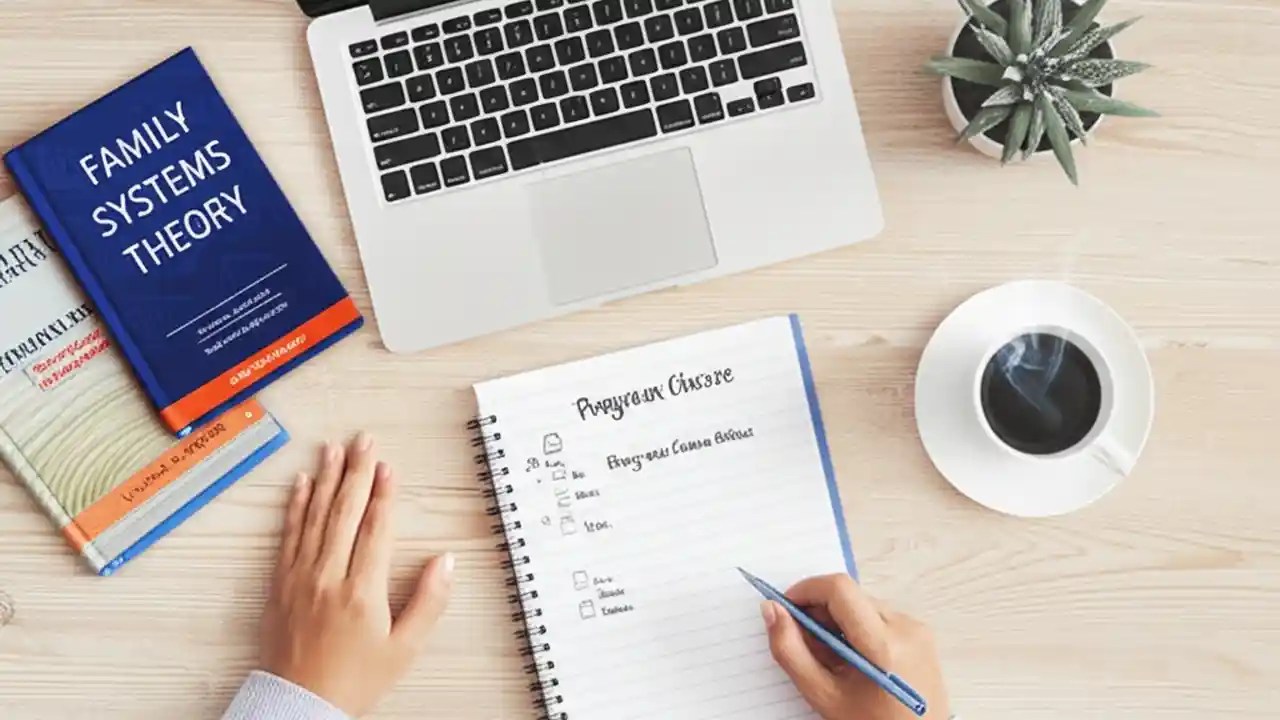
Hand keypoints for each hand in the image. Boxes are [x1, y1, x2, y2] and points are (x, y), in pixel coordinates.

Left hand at [261, 432, 453, 716]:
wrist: (300, 705)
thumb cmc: (355, 681)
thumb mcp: (404, 648)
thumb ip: (428, 602)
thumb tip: (447, 561)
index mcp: (362, 591)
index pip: (375, 528)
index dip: (383, 494)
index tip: (387, 466)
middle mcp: (328, 577)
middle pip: (344, 512)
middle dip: (356, 472)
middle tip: (364, 441)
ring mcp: (300, 578)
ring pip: (315, 517)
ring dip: (326, 479)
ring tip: (334, 449)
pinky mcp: (279, 585)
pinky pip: (288, 536)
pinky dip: (295, 507)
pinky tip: (302, 485)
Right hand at [762, 574, 949, 719]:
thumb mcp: (824, 695)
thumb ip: (790, 651)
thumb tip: (772, 610)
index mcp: (884, 645)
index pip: (839, 589)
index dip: (806, 589)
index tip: (785, 607)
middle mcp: (906, 628)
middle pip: (850, 595)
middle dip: (819, 609)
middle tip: (802, 640)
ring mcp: (917, 629)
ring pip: (862, 603)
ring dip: (838, 620)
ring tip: (830, 657)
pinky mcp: (921, 633)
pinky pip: (880, 615)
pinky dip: (857, 627)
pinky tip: (852, 657)